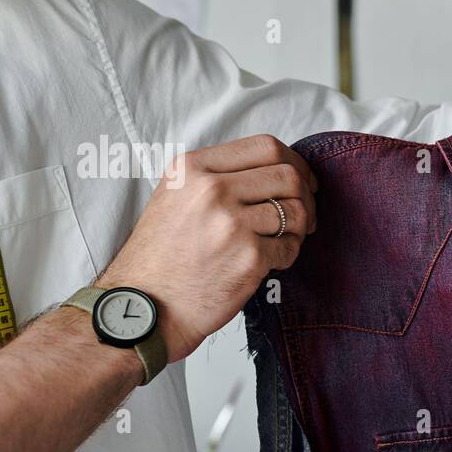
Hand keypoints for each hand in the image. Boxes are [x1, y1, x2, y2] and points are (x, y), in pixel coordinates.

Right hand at [99, 135, 316, 361]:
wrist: (146, 305)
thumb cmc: (163, 257)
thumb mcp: (176, 196)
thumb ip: (219, 176)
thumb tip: (277, 169)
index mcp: (193, 168)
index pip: (265, 146)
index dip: (295, 162)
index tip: (303, 179)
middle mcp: (211, 189)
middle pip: (288, 175)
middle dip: (306, 195)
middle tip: (304, 215)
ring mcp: (231, 223)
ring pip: (295, 211)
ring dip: (299, 228)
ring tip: (283, 240)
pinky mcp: (248, 257)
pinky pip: (291, 246)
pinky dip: (289, 254)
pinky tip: (270, 262)